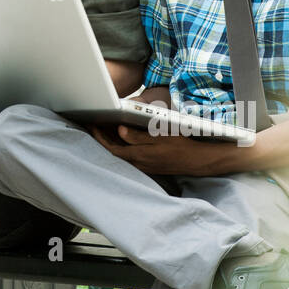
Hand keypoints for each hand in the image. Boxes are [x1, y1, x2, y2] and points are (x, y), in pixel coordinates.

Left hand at [89, 122, 229, 176]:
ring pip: (121, 153)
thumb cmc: (179, 145)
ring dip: (111, 141)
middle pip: (113, 150)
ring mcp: (143, 165)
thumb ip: (138, 136)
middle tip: (93, 123)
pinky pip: (129, 155)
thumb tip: (120, 130)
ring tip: (103, 127)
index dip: (100, 136)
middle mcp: (138, 163)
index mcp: (138, 155)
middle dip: (102, 137)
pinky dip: (122, 145)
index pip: (111, 147)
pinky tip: (121, 137)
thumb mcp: (159, 136)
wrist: (196, 160)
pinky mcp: (148, 165)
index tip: (92, 124)